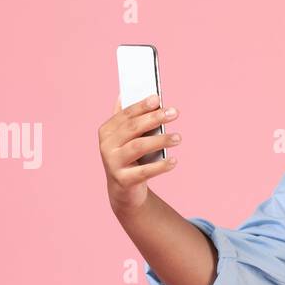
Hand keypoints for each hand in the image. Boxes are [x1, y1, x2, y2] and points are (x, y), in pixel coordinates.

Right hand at [98, 94, 181, 213]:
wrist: (123, 190)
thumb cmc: (129, 158)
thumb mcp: (126, 138)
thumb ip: (127, 119)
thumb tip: (125, 93)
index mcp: (107, 131)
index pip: (125, 114)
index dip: (142, 106)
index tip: (158, 99)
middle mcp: (106, 146)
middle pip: (132, 128)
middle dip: (154, 118)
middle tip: (174, 113)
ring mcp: (113, 163)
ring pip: (138, 147)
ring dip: (160, 140)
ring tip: (178, 138)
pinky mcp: (123, 180)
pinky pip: (144, 171)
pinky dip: (160, 166)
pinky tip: (174, 161)